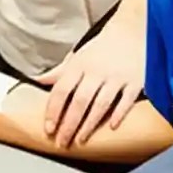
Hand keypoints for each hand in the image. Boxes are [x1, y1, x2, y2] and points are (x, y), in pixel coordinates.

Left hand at [35, 19, 144, 147]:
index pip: (61, 90)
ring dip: (89, 125)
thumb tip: (37, 80)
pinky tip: (111, 127)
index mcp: (79, 65)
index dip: (54, 110)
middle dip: (69, 124)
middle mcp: (96, 71)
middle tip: (62, 142)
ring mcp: (116, 77)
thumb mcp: (78, 56)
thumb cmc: (102, 48)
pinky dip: (119, 114)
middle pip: (79, 102)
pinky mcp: (136, 82)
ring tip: (80, 140)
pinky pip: (126, 101)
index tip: (48, 128)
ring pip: (100, 105)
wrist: (132, 30)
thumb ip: (59, 72)